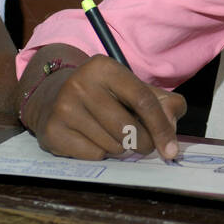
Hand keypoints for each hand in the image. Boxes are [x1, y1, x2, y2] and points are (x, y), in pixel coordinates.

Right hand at [24, 54, 185, 159]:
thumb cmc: (105, 95)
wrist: (52, 96)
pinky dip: (101, 153)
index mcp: (105, 67)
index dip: (161, 128)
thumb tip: (170, 129)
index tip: (171, 150)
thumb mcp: (134, 88)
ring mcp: (64, 108)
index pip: (143, 101)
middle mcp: (81, 84)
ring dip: (120, 147)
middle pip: (128, 128)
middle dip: (143, 142)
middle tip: (142, 143)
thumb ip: (164, 104)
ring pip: (112, 145)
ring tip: (111, 134)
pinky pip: (93, 155)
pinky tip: (92, 139)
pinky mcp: (52, 131)